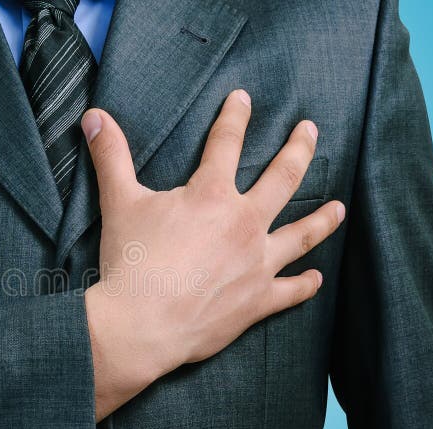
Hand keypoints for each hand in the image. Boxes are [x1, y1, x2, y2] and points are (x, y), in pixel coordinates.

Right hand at [82, 90, 344, 420]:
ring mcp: (257, 264)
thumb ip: (110, 156)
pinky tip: (316, 277)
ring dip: (322, 219)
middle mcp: (245, 224)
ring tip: (339, 208)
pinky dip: (304, 284)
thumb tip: (93, 115)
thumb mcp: (118, 202)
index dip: (235, 117)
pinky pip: (290, 291)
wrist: (142, 325)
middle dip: (298, 150)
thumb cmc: (132, 262)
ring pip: (301, 235)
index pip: (226, 144)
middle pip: (282, 179)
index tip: (244, 99)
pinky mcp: (257, 301)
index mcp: (212, 196)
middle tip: (310, 131)